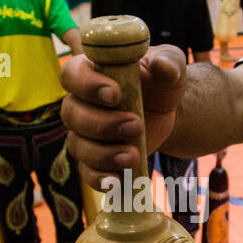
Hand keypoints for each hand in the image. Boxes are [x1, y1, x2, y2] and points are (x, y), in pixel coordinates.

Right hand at [60, 44, 187, 189]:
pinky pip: (86, 171)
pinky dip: (99, 178)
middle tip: (135, 125)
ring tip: (133, 155)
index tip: (115, 94)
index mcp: (91, 72)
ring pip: (78, 146)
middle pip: (71, 114)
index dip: (87, 86)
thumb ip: (168, 62)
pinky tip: (117, 181)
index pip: (71, 74)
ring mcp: (84, 133)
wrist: (166, 112)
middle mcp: (80, 103)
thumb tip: (163, 66)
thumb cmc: (160, 82)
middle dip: (102, 124)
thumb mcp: (170, 66)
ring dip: (103, 154)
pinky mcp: (94, 158)